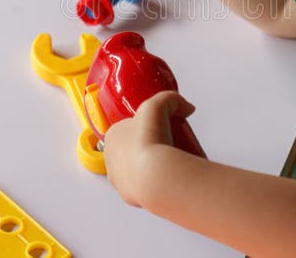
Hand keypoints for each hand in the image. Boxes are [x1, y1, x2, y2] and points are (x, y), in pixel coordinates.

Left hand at [103, 91, 196, 207]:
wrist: (156, 176)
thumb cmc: (148, 143)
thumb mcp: (158, 105)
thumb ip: (171, 99)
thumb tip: (184, 107)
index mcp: (112, 136)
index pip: (126, 128)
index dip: (143, 127)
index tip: (156, 127)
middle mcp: (111, 159)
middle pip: (131, 149)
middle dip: (148, 146)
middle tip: (166, 143)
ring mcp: (119, 180)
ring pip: (135, 170)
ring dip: (150, 165)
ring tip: (169, 161)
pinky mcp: (130, 196)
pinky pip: (143, 187)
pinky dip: (155, 182)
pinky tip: (166, 177)